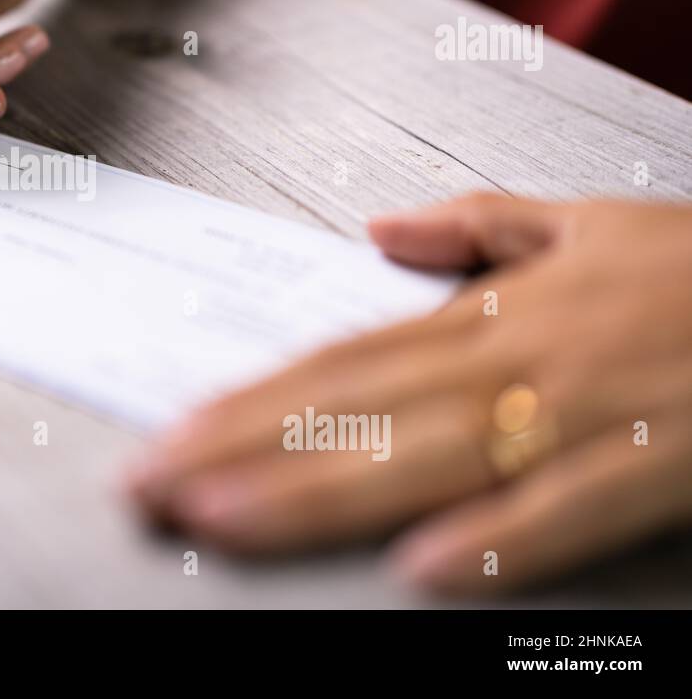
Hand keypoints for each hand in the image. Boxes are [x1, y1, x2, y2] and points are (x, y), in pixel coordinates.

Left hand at [127, 194, 691, 595]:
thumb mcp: (588, 220)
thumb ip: (479, 225)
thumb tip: (384, 228)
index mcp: (492, 314)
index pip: (340, 362)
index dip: (248, 401)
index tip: (172, 433)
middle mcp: (516, 358)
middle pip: (353, 411)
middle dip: (240, 451)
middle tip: (149, 486)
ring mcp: (585, 411)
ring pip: (427, 455)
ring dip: (316, 490)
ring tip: (223, 519)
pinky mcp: (659, 461)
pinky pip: (570, 505)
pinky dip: (501, 535)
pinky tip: (423, 568)